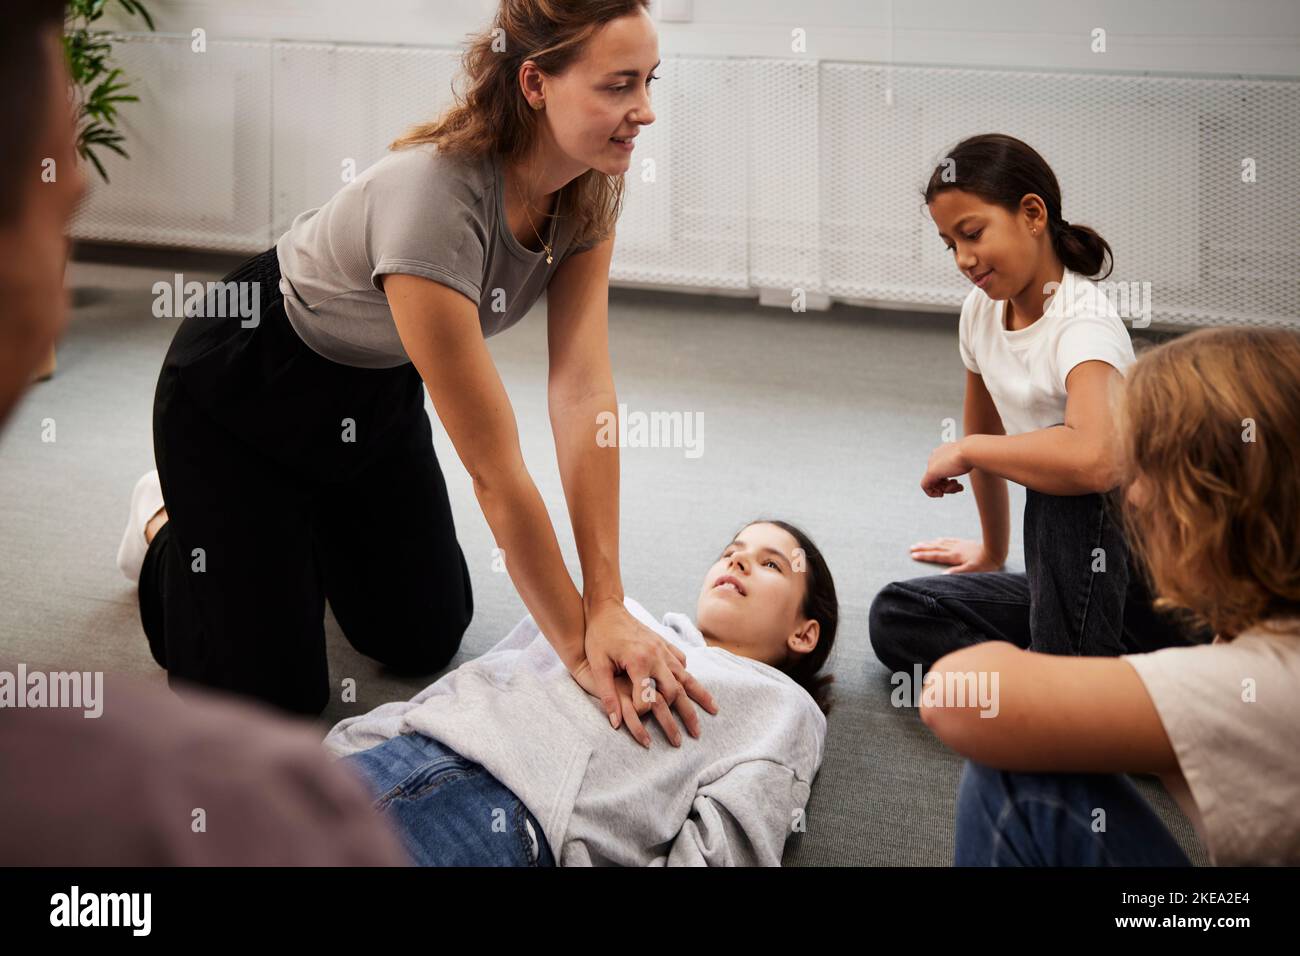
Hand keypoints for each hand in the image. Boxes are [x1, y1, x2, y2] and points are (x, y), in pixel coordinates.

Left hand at [581, 601, 717, 744]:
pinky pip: (682, 662)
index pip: (647, 700)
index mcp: (639, 662)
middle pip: (676, 691)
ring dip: (700, 696)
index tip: (635, 721)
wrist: (607, 608)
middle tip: (694, 735)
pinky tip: (692, 686)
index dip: (640, 714)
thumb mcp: (597, 666)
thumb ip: (607, 695)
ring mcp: (663, 649)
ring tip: (714, 711)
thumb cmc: (599, 637)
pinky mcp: (664, 643)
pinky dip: (688, 675)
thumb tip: (615, 725)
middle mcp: (657, 656)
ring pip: (686, 677)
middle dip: (685, 715)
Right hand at [910, 537, 1004, 573]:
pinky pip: (948, 540)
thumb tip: (943, 575)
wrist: (995, 550)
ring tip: (920, 543)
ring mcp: (958, 544)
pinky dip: (940, 540)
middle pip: (935, 548)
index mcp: (954, 556)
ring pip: (940, 543)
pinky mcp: (963, 543)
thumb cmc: (985, 564)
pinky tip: (938, 539)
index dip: (924, 555)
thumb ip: (957, 572)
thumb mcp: (971, 570)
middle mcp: (954, 549)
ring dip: (929, 543)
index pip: (936, 556)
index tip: (913, 555)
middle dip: (922, 548)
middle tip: (911, 548)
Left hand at [920, 441, 970, 496]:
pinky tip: (941, 494)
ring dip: (946, 489)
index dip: (949, 478)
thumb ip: (962, 462)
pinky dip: (932, 493)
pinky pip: (925, 486)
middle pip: (938, 476)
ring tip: (956, 488)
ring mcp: (932, 464)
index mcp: (943, 451)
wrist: (969, 451)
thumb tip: (966, 465)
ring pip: (933, 482)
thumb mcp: (968, 459)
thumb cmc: (972, 454)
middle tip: (959, 487)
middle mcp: (936, 456)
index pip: (942, 468)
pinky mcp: (930, 472)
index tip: (958, 483)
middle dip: (948, 485)